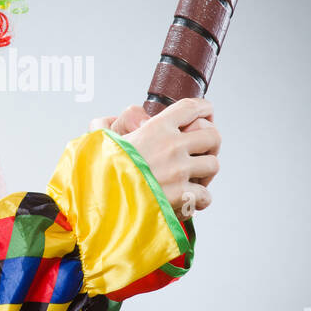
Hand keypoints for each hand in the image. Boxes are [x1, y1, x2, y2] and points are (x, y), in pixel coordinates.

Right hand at [89, 98, 219, 218]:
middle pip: (213, 136)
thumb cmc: (97, 172)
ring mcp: (179, 172)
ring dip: (205, 173)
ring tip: (193, 179)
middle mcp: (172, 147)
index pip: (192, 108)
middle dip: (210, 144)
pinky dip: (198, 200)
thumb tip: (120, 121)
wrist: (97, 202)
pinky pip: (205, 196)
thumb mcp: (98, 139)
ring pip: (213, 165)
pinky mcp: (181, 197)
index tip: (206, 113)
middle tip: (200, 152)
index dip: (204, 109)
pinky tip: (185, 201)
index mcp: (155, 128)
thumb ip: (107, 124)